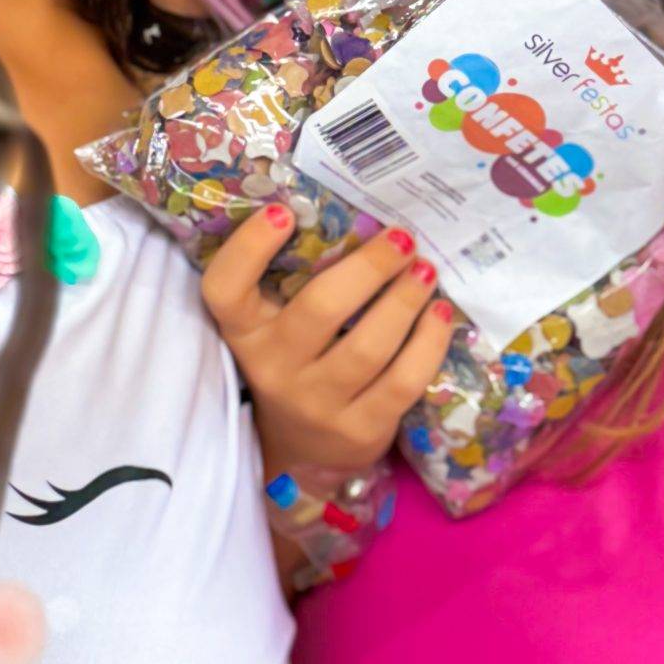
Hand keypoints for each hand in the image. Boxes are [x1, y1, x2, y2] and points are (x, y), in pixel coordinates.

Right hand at [201, 205, 454, 476]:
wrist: (302, 451)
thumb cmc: (297, 364)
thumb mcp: (277, 327)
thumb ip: (298, 283)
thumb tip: (358, 215)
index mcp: (245, 334)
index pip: (224, 290)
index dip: (248, 249)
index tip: (284, 211)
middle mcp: (273, 370)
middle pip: (319, 309)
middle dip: (369, 267)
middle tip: (402, 238)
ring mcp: (317, 405)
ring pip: (368, 346)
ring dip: (405, 299)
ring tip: (426, 269)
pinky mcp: (359, 432)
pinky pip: (402, 382)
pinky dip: (428, 342)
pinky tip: (440, 314)